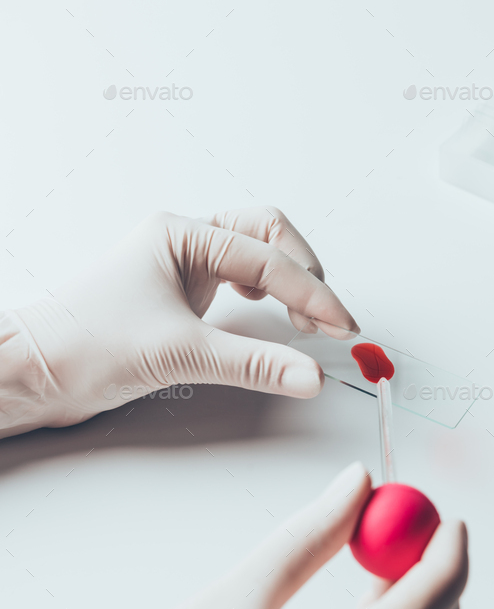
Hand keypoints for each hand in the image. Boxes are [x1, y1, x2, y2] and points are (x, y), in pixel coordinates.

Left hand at [11, 206, 358, 430]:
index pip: (266, 258)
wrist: (38, 373)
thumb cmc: (83, 345)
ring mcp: (183, 267)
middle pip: (268, 235)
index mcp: (180, 234)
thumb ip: (252, 363)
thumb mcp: (179, 353)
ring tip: (306, 319)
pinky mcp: (182, 295)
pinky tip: (270, 313)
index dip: (311, 294)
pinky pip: (239, 280)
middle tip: (328, 320)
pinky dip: (266, 294)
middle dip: (305, 274)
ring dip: (288, 281)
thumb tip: (307, 374)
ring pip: (256, 254)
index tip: (339, 327)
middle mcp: (184, 242)